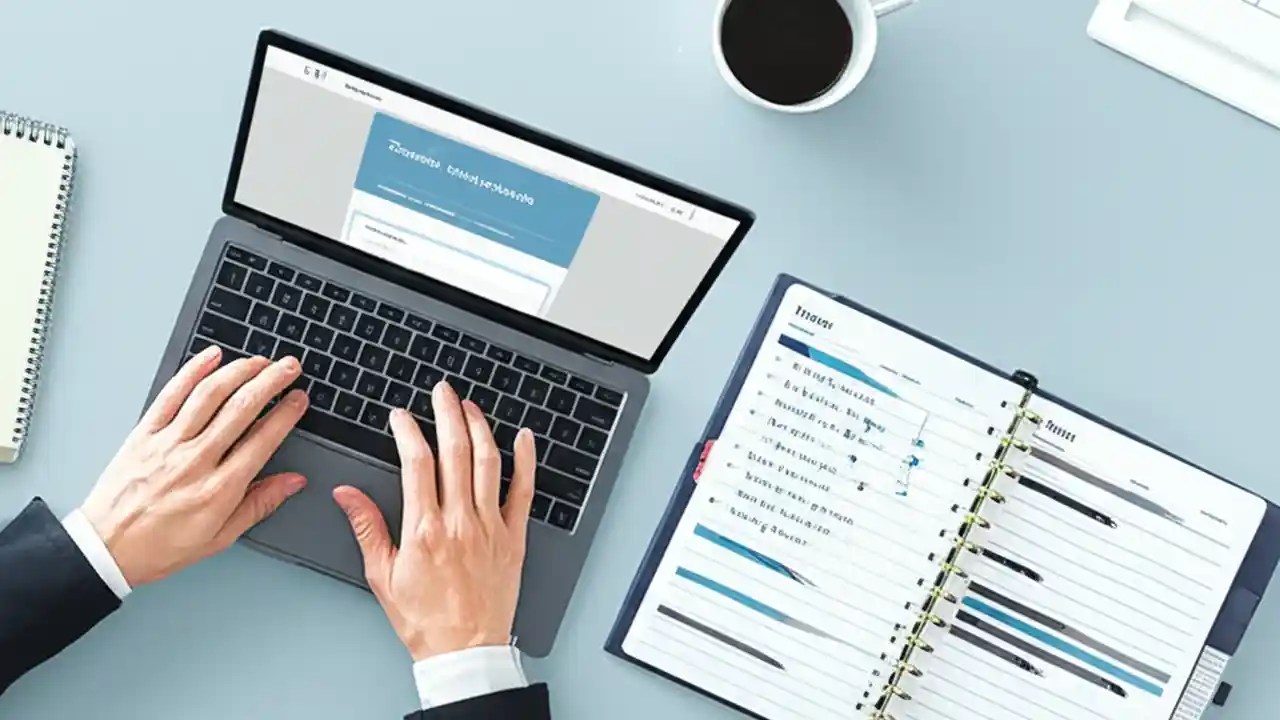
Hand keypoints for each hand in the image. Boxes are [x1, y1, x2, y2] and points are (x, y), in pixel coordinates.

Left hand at [80, 345, 309, 585]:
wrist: (106, 548)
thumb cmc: (161, 547)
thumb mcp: (220, 537)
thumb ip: (259, 505)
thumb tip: (293, 482)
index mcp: (218, 489)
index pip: (263, 440)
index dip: (286, 414)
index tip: (299, 399)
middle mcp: (195, 461)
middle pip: (241, 408)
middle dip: (271, 381)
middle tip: (289, 368)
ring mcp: (168, 443)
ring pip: (209, 394)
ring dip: (239, 371)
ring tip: (259, 361)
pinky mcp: (144, 433)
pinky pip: (171, 394)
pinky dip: (193, 370)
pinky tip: (211, 356)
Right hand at [333, 382, 535, 660]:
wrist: (465, 650)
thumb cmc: (424, 619)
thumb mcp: (382, 576)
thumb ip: (367, 527)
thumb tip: (345, 495)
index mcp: (424, 529)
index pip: (416, 462)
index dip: (408, 430)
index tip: (401, 415)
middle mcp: (460, 521)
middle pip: (455, 451)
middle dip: (446, 413)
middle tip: (441, 391)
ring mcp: (490, 526)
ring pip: (488, 462)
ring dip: (479, 427)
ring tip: (469, 406)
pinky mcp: (513, 537)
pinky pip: (523, 490)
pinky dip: (525, 460)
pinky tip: (522, 437)